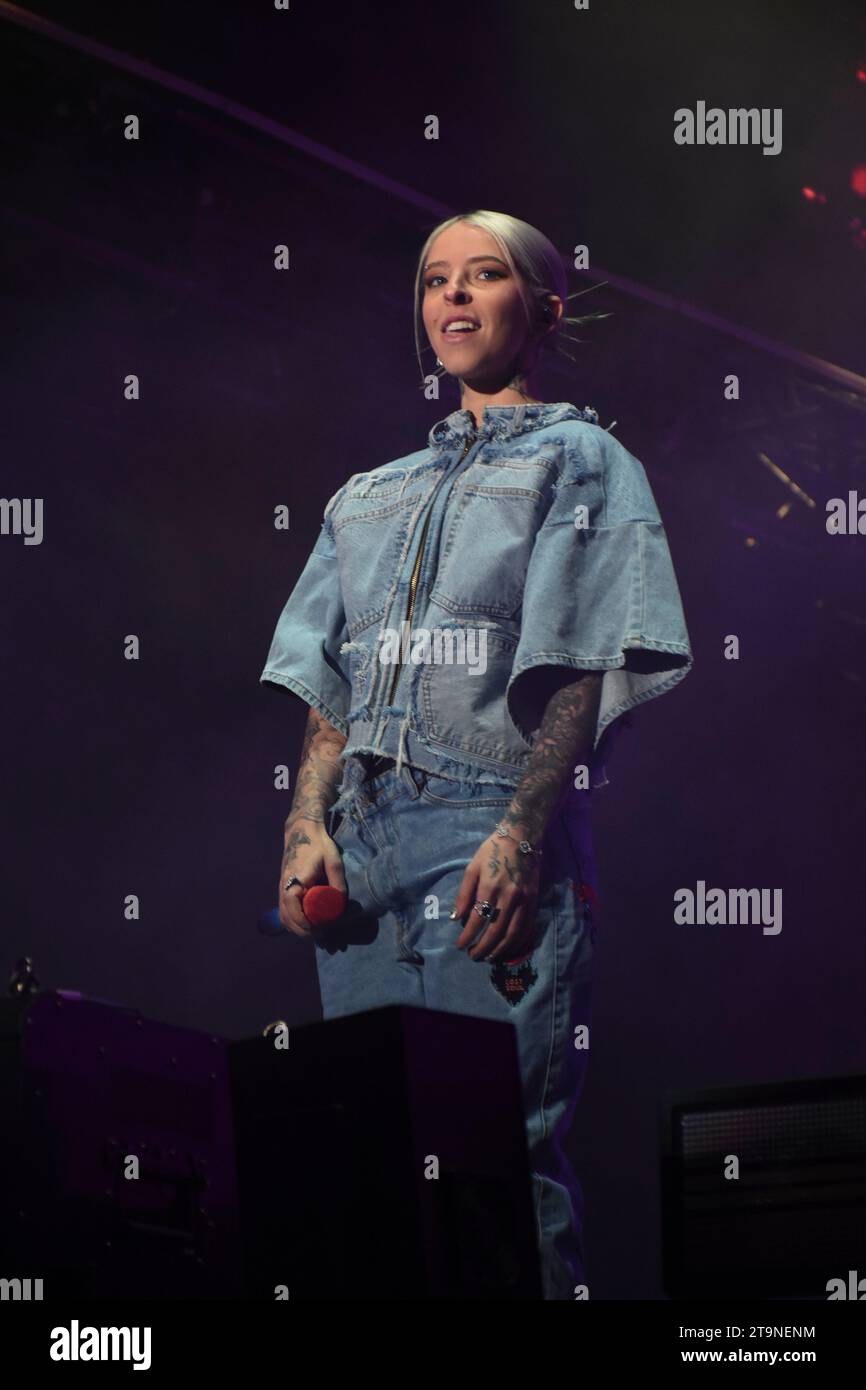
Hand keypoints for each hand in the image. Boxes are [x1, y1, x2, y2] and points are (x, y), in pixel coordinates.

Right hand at [278, 817, 346, 938]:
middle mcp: (284, 887)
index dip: (305, 924)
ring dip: (298, 929)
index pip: (293, 910)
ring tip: (318, 932)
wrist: (302, 831)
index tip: (320, 930)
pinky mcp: (284, 889)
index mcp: (294, 882)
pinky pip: (285, 912)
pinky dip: (294, 922)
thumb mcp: (333, 862)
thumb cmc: (319, 844)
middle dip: (303, 931)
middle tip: (323, 935)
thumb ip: (337, 883)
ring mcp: (282, 889)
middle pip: (287, 919)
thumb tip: (341, 905)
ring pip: (284, 917)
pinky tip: (308, 925)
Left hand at [451, 827, 539, 961]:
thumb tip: (456, 919)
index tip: (460, 945)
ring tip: (489, 957)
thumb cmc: (492, 851)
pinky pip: (526, 927)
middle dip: (483, 948)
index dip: (467, 936)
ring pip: (513, 933)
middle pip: (495, 931)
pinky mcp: (534, 901)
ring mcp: (524, 900)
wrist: (522, 838)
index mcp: (490, 887)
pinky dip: (517, 942)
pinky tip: (508, 948)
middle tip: (473, 956)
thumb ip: (464, 894)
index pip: (478, 920)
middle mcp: (509, 896)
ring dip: (500, 949)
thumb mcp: (472, 868)